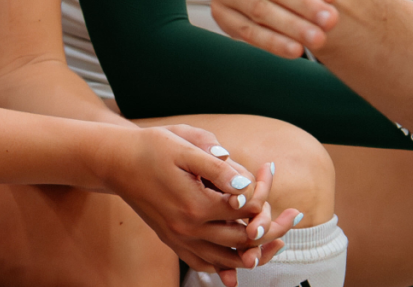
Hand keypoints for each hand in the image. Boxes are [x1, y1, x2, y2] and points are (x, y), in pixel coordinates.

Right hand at [101, 125, 297, 281]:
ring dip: (254, 252)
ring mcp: (178, 239)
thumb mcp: (185, 146)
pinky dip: (224, 266)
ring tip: (279, 241)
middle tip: (296, 215)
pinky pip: (202, 263)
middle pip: (240, 239)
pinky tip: (240, 261)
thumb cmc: (153, 147)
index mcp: (195, 205)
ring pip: (225, 259)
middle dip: (272, 228)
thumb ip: (216, 167)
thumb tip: (244, 184)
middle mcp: (187, 229)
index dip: (264, 194)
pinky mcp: (172, 241)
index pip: (243, 210)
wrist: (117, 162)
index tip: (274, 175)